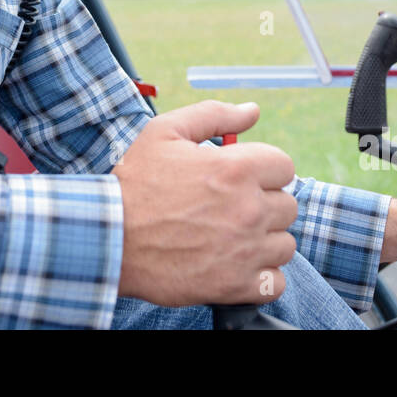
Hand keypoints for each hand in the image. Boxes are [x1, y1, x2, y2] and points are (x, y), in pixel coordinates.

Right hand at [112, 100, 298, 306]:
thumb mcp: (166, 132)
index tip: (241, 179)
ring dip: (264, 241)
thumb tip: (252, 111)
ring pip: (284, 245)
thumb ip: (214, 115)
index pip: (284, 167)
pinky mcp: (234, 285)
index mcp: (237, 168)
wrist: (109, 237)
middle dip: (263, 204)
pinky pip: (275, 283)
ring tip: (231, 237)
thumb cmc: (136, 182)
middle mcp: (248, 209)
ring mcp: (245, 250)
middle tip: (230, 208)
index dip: (263, 171)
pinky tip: (236, 265)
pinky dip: (262, 277)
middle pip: (287, 206)